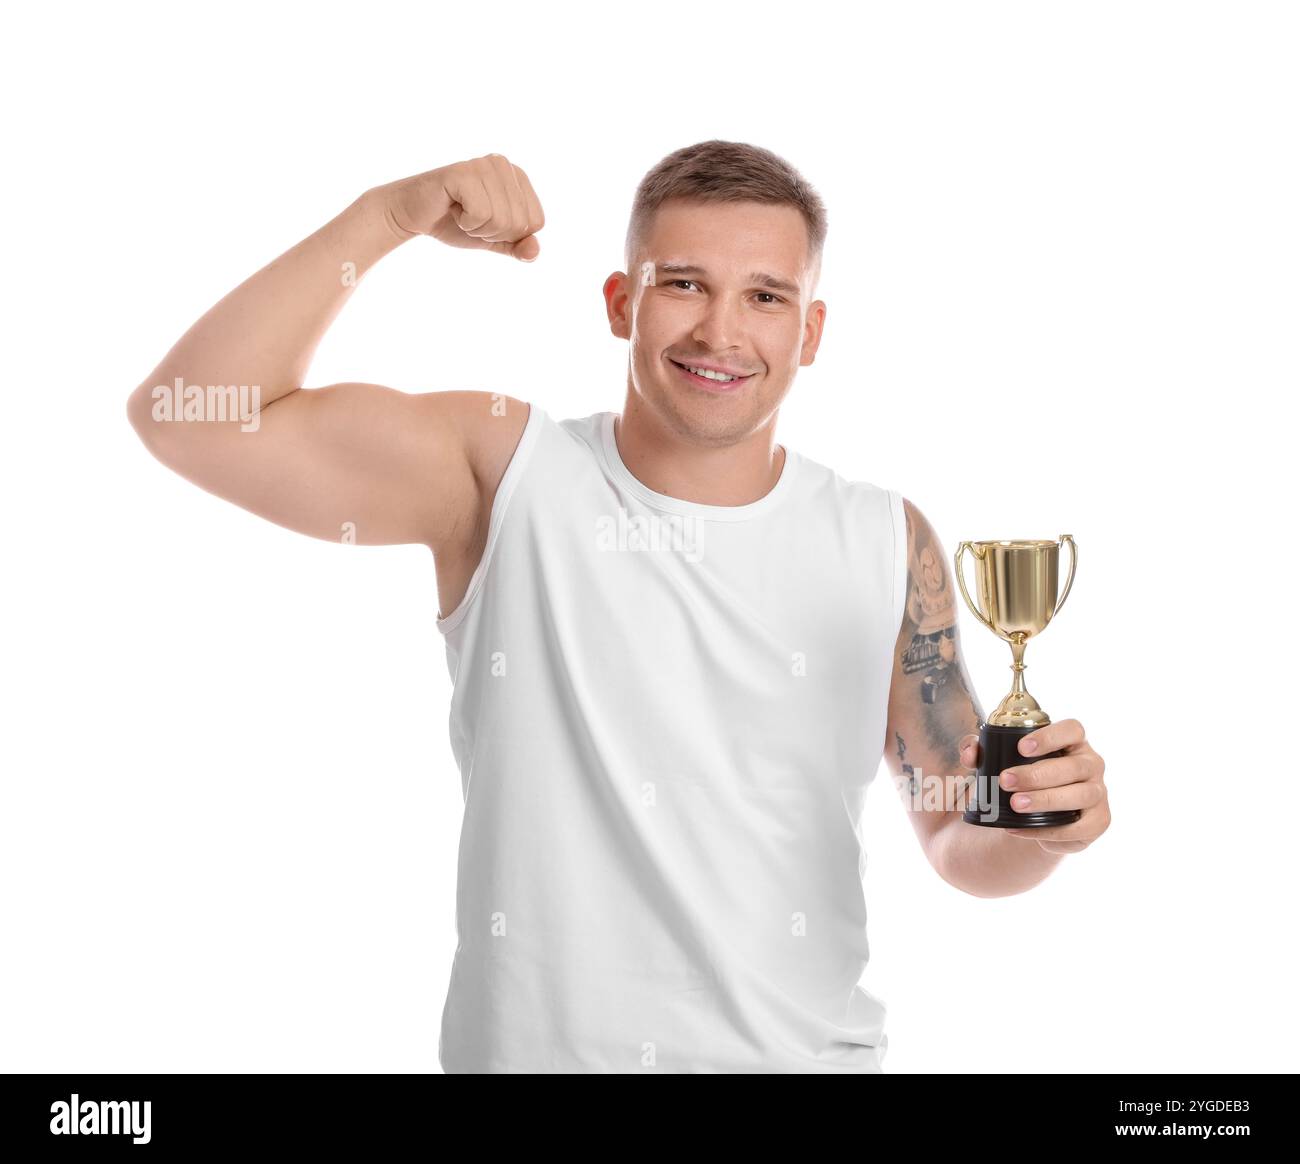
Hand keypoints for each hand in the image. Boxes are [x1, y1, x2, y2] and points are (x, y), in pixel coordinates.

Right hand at [375, 153, 544, 260]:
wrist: (414, 215)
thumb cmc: (455, 223)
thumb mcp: (493, 239)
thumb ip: (517, 247)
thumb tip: (534, 252)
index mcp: (518, 177)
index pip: (536, 222)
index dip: (510, 235)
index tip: (486, 221)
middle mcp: (503, 164)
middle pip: (520, 224)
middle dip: (493, 233)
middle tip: (471, 218)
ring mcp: (484, 165)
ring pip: (502, 220)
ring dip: (478, 229)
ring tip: (461, 212)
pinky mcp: (463, 173)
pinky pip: (480, 214)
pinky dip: (466, 223)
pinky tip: (452, 208)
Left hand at [958, 718, 1109, 853]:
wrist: (1037, 814)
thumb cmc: (1021, 777)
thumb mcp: (998, 760)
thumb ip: (980, 749)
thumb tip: (971, 752)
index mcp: (1072, 742)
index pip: (1073, 729)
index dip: (1050, 736)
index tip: (1021, 747)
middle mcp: (1091, 764)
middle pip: (1074, 766)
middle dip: (1038, 774)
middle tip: (1005, 780)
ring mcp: (1098, 793)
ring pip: (1081, 795)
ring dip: (1046, 800)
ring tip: (1016, 804)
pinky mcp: (1098, 821)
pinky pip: (1079, 828)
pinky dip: (1049, 831)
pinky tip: (1020, 829)